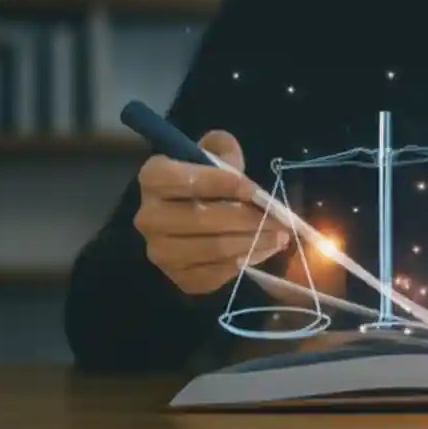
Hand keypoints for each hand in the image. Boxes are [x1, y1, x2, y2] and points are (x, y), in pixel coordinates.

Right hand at [134, 130, 288, 294]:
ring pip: (212, 249)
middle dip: (247, 219)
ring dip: (252, 243)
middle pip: (201, 219)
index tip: (254, 189)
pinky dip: (243, 262)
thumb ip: (222, 150)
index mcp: (153, 178)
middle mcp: (148, 217)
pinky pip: (215, 274)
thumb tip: (231, 156)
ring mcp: (160, 252)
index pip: (185, 180)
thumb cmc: (205, 183)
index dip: (221, 183)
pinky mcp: (178, 278)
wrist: (189, 221)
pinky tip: (262, 250)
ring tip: (279, 236)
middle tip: (278, 219)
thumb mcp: (213, 157)